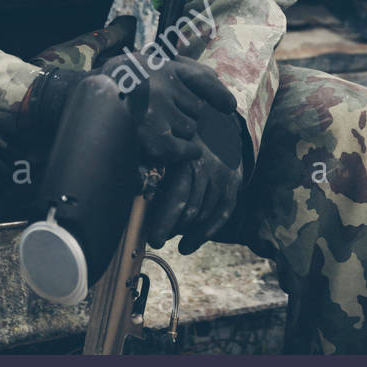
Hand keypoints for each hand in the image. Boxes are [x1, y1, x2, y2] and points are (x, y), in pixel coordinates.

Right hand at [99, 54, 237, 165]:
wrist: (87, 98)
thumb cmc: (119, 81)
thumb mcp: (149, 62)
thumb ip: (181, 67)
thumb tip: (216, 81)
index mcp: (166, 68)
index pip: (203, 79)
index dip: (219, 94)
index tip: (229, 106)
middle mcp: (165, 87)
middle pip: (198, 110)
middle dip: (188, 115)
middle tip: (165, 116)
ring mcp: (159, 111)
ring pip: (191, 129)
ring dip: (181, 132)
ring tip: (157, 128)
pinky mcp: (151, 135)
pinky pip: (184, 148)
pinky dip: (188, 152)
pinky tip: (187, 151)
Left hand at [145, 116, 243, 254]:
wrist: (218, 121)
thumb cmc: (181, 137)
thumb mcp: (167, 142)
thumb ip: (151, 163)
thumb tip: (133, 187)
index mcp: (188, 157)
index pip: (179, 195)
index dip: (166, 220)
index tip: (154, 239)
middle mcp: (209, 168)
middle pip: (192, 209)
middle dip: (172, 228)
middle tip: (156, 240)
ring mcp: (224, 177)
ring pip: (205, 214)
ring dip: (187, 232)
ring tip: (170, 239)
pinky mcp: (234, 184)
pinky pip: (222, 214)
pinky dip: (206, 233)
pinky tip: (188, 245)